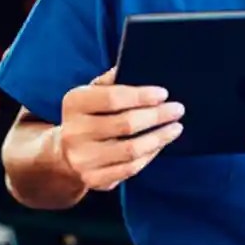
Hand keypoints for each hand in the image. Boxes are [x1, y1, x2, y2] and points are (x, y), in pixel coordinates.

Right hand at [59, 68, 184, 191]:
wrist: (67, 151)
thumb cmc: (90, 114)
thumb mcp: (93, 92)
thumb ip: (113, 80)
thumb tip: (139, 65)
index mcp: (74, 103)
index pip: (112, 98)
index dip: (141, 96)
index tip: (164, 93)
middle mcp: (74, 132)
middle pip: (125, 124)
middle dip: (157, 116)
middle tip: (177, 109)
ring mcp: (83, 159)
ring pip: (130, 150)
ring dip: (159, 138)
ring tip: (176, 128)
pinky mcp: (94, 179)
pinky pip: (130, 169)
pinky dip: (150, 156)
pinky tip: (160, 144)